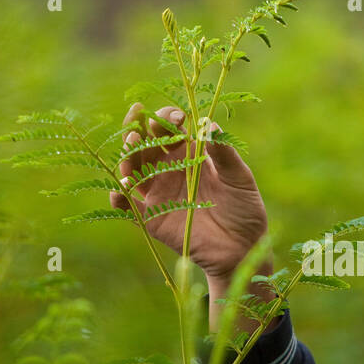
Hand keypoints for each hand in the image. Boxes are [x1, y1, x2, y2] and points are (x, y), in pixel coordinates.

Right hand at [109, 102, 269, 280]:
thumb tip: (209, 124)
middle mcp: (168, 171)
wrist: (243, 247)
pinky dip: (119, 197)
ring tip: (132, 142)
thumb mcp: (238, 177)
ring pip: (132, 170)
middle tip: (142, 116)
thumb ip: (224, 153)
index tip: (178, 116)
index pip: (168, 129)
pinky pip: (128, 207)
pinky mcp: (152, 219)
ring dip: (128, 155)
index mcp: (188, 155)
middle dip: (140, 127)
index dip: (167, 118)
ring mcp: (158, 194)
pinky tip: (122, 188)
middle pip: (144, 145)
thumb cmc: (243, 208)